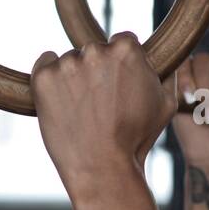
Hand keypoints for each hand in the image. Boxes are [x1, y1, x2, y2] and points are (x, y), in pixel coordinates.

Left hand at [31, 31, 177, 188]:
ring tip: (82, 111)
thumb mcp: (165, 104)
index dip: (120, 65)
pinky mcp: (43, 77)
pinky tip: (61, 102)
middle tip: (100, 102)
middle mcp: (95, 50)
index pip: (121, 41)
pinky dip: (50, 80)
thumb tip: (164, 61)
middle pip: (94, 51)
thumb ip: (164, 74)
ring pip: (70, 62)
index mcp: (126, 50)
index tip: (117, 83)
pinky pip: (44, 65)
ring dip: (74, 78)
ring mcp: (67, 63)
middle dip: (97, 70)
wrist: (102, 168)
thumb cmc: (135, 140)